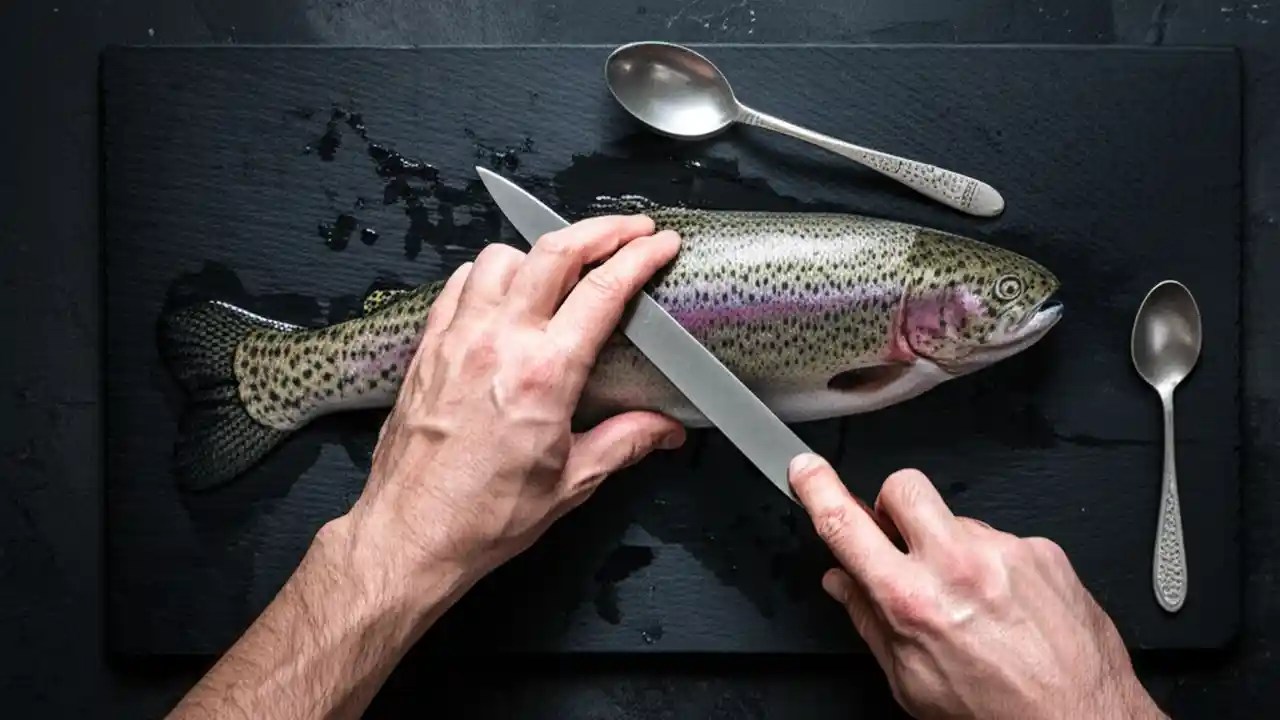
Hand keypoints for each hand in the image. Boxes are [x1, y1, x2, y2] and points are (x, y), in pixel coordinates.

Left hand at [341, 215, 685, 590]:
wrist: (411, 534)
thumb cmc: (485, 517)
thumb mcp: (571, 483)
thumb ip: (624, 442)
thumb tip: (666, 430)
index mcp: (544, 374)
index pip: (602, 290)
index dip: (639, 257)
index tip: (660, 244)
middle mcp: (498, 342)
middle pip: (553, 251)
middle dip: (600, 230)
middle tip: (629, 230)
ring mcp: (457, 339)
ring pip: (501, 258)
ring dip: (540, 250)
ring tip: (565, 263)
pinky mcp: (428, 348)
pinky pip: (459, 285)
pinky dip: (489, 274)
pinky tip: (505, 290)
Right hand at [789, 455, 1166, 719]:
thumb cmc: (998, 713)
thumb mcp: (911, 681)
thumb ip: (869, 621)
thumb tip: (842, 582)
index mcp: (911, 600)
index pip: (846, 525)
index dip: (817, 488)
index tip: (806, 470)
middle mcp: (957, 565)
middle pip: (903, 487)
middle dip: (891, 505)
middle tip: (901, 541)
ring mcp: (1004, 551)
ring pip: (958, 518)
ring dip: (952, 547)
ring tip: (973, 600)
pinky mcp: (1043, 550)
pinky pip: (1002, 540)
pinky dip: (996, 566)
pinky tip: (1007, 606)